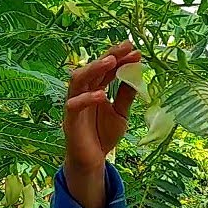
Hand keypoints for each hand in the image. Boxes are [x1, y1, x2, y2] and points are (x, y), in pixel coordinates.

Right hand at [62, 41, 141, 207]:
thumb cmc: (103, 135)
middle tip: (126, 46)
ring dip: (94, 69)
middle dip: (109, 55)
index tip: (136, 50)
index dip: (120, 58)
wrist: (92, 161)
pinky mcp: (70, 120)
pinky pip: (74, 105)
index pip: (107, 69)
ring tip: (111, 61)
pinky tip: (101, 95)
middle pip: (93, 68)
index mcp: (95, 88)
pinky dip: (87, 99)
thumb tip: (137, 74)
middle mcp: (83, 92)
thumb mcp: (120, 114)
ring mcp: (74, 104)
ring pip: (79, 80)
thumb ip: (125, 96)